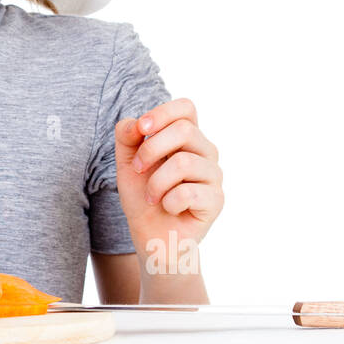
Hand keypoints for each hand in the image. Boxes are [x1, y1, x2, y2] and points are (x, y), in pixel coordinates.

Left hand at [113, 98, 222, 259]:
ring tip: (152, 196)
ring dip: (156, 182)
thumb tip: (136, 123)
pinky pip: (188, 192)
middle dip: (150, 150)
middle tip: (137, 170)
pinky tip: (168, 207)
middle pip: (185, 130)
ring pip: (184, 162)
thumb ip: (127, 137)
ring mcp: (214, 175)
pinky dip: (168, 201)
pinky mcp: (216, 200)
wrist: (151, 236)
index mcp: (187, 138)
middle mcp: (205, 152)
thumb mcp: (127, 163)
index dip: (162, 113)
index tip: (141, 129)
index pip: (186, 108)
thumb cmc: (143, 197)